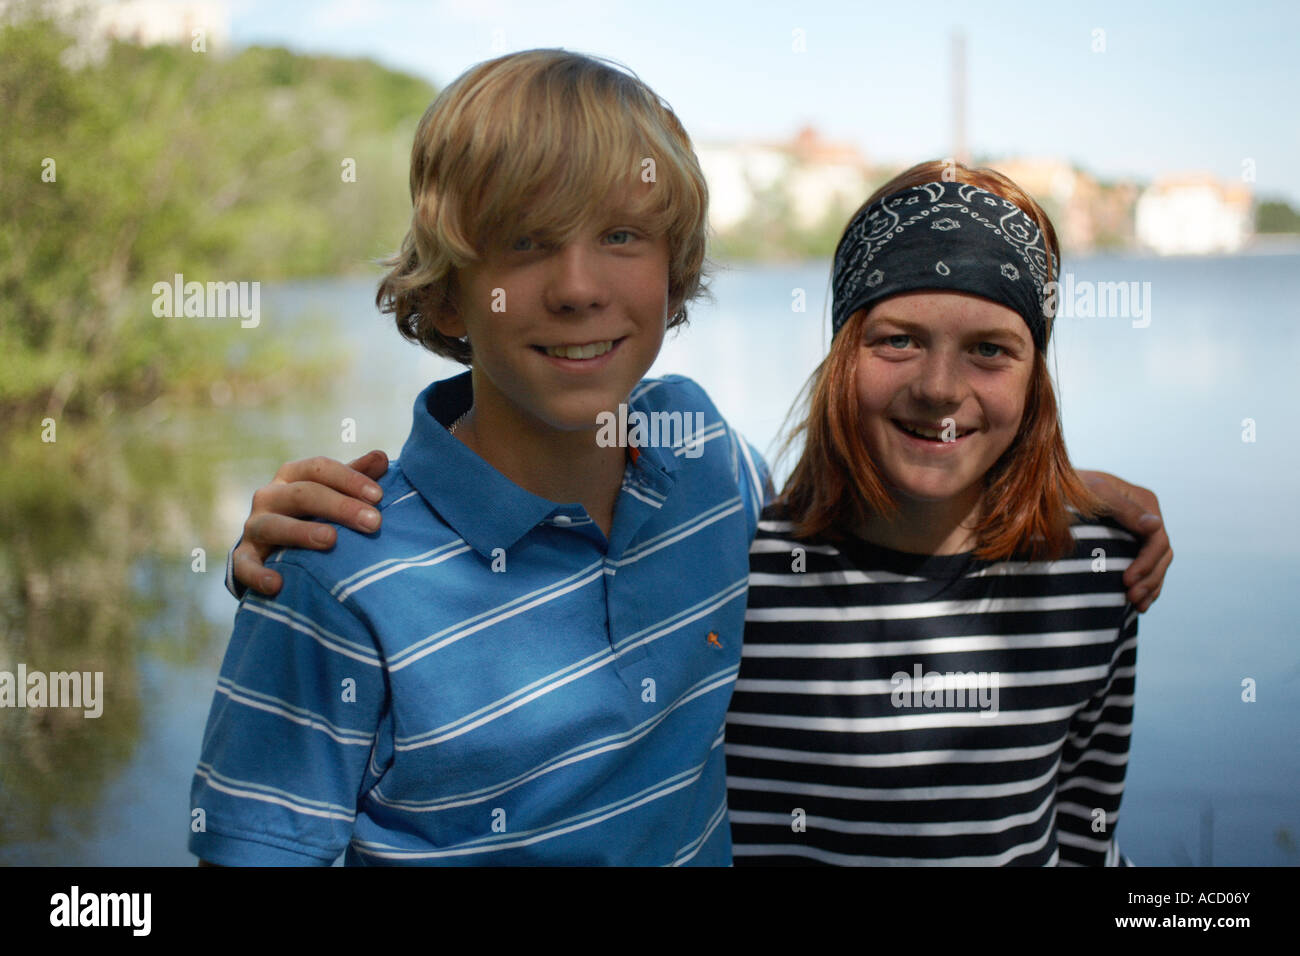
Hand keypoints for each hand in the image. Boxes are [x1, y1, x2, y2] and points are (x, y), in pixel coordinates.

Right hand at [232, 450, 388, 595]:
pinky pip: (245, 565)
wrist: (269, 544)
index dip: (349, 479)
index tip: (378, 495)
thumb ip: (355, 476)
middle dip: (340, 506)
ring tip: (331, 540)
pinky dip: (257, 574)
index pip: (320, 468)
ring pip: (272, 525)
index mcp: (293, 476)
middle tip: (373, 522)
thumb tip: (381, 457)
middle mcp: (269, 496)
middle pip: (302, 494)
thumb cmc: (312, 513)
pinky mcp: (243, 556)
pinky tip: (277, 584)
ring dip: (301, 532)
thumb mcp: (332, 491)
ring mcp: (254, 526)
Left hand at [1078, 470, 1171, 612]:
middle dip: (1150, 579)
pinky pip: (1146, 568)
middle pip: (1162, 555)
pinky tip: (1137, 603)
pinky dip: (1145, 585)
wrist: (1053, 486)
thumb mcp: (1097, 494)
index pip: (1158, 540)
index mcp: (1146, 502)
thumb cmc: (1072, 486)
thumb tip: (1155, 526)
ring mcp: (1139, 531)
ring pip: (1158, 564)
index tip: (1126, 581)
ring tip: (1137, 605)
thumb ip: (1125, 510)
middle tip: (1131, 598)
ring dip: (1151, 586)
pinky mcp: (1129, 543)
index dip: (1147, 563)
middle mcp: (1147, 516)